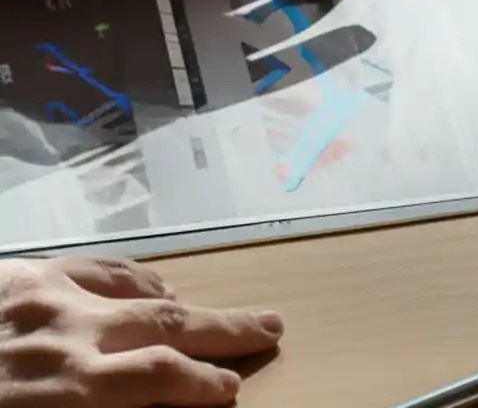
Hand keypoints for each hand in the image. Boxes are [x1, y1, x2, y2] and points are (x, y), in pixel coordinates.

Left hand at [0, 256, 282, 406]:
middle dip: (224, 328)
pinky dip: (132, 276)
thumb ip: (103, 407)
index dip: (204, 382)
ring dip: (177, 302)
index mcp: (70, 387)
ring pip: (134, 287)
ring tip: (206, 315)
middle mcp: (69, 332)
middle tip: (269, 326)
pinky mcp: (21, 273)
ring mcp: (45, 294)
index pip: (162, 375)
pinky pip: (93, 266)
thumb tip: (154, 399)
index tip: (229, 387)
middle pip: (166, 322)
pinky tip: (147, 285)